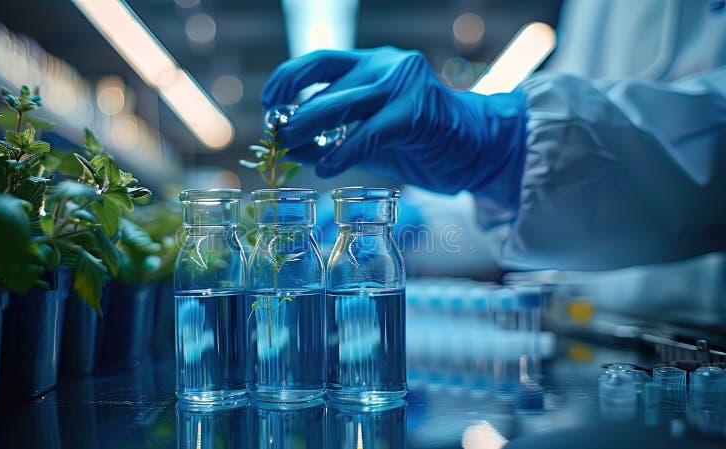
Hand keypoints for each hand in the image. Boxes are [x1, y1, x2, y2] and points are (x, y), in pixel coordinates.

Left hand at [261, 46, 527, 195]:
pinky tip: (326, 169)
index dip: (287, 79)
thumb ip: (332, 138)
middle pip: (326, 85)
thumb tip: (287, 147)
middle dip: (294, 114)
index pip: (319, 61)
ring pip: (344, 104)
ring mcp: (404, 85)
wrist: (478, 149)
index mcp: (372, 65)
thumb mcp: (368, 138)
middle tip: (275, 139)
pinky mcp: (418, 112)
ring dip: (309, 128)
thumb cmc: (420, 144)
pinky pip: (370, 132)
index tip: (268, 104)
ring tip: (290, 149)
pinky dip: (344, 152)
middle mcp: (386, 65)